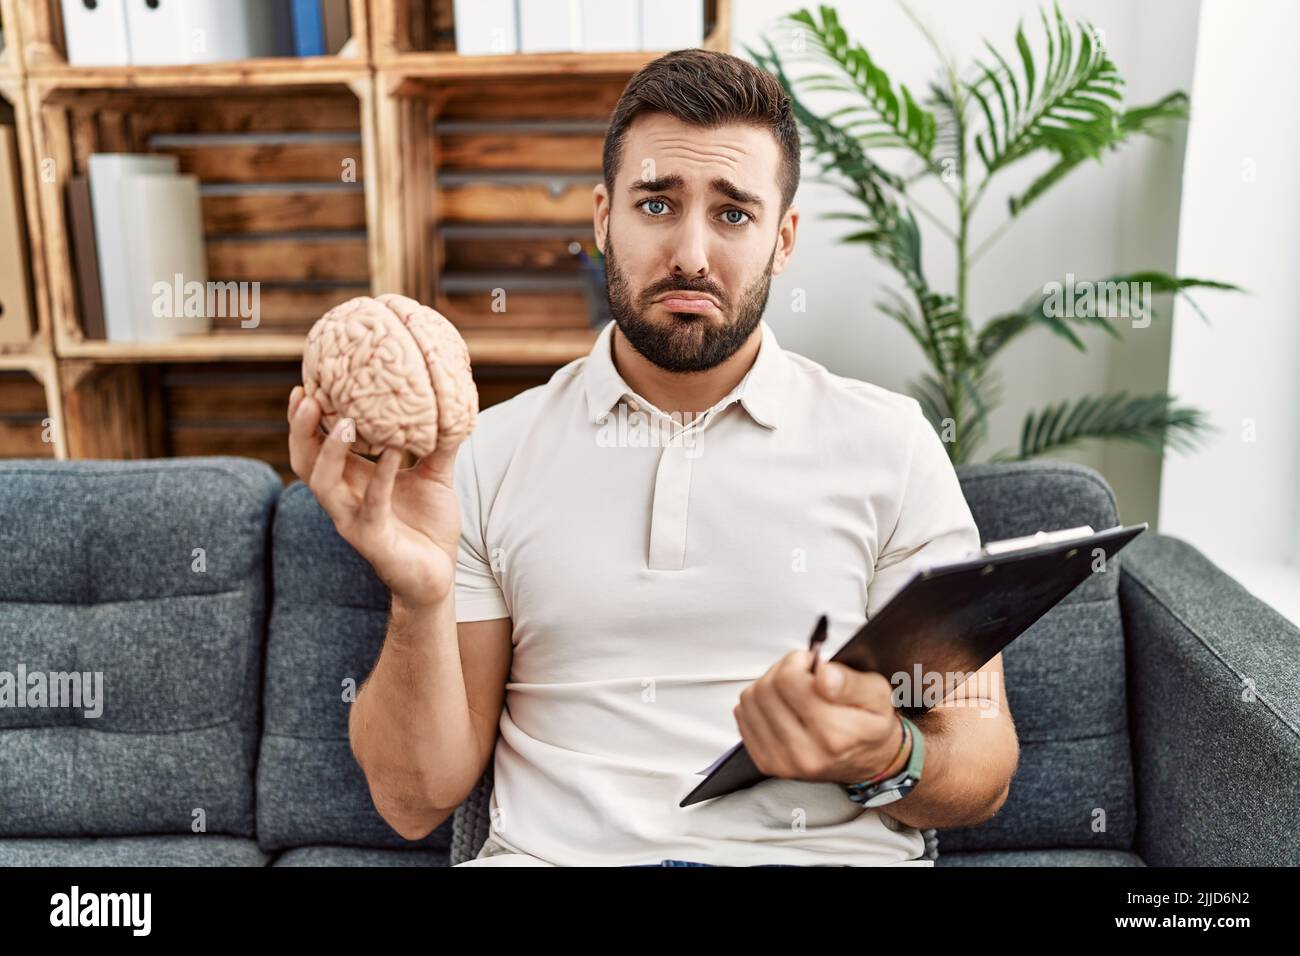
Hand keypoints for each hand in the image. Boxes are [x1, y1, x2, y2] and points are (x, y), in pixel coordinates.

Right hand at [287, 386, 463, 609]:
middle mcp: (343, 498)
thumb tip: (452, 403)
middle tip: (306, 396)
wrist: (439, 575)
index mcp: (351, 480)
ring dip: (330, 451)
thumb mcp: (435, 475)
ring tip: (344, 421)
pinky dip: (381, 475)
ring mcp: (353, 520)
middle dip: (300, 430)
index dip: (304, 420)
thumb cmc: (429, 525)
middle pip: (304, 462)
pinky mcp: (372, 538)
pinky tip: (392, 450)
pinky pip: (371, 503)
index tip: (304, 385)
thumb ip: (439, 443)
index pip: (314, 446)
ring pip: (323, 484)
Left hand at [733, 650, 907, 784]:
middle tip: (803, 675)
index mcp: (834, 735)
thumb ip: (851, 682)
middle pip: (766, 688)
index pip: (788, 680)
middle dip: (783, 671)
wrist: (867, 760)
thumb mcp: (878, 694)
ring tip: (793, 690)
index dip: (798, 661)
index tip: (813, 665)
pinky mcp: (767, 762)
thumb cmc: (870, 723)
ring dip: (769, 685)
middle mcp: (805, 753)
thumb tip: (824, 674)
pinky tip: (781, 706)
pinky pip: (743, 717)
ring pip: (750, 700)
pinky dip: (758, 704)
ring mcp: (782, 761)